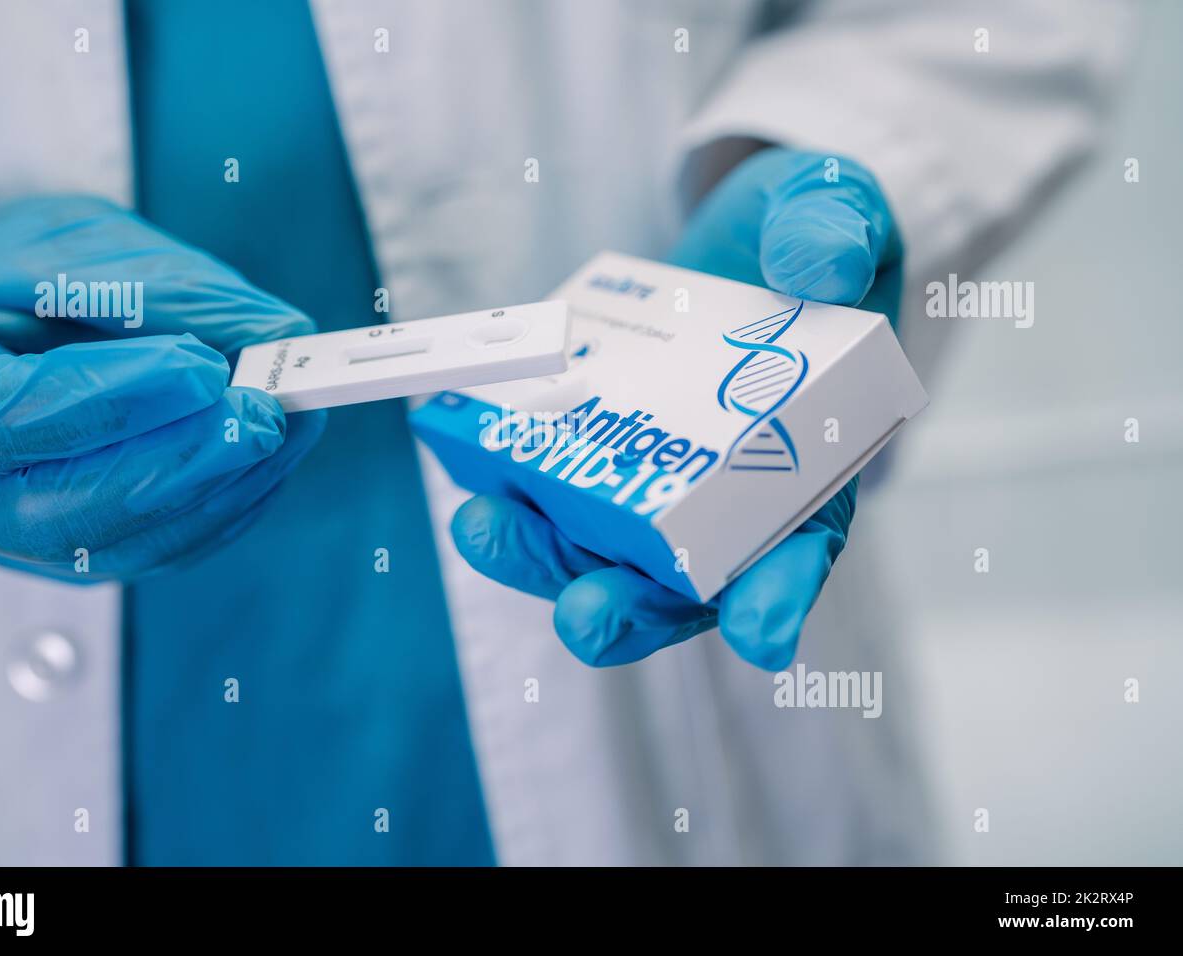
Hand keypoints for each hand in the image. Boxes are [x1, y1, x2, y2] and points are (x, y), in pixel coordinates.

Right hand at [0, 196, 322, 581]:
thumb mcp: (53, 245)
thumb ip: (157, 287)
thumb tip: (274, 334)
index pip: (3, 420)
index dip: (110, 400)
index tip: (199, 367)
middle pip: (66, 510)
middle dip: (182, 465)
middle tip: (261, 414)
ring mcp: (14, 530)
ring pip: (122, 545)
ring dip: (220, 492)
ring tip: (285, 427)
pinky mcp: (77, 547)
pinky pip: (157, 549)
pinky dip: (224, 507)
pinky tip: (269, 457)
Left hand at [450, 147, 901, 668]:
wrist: (732, 239)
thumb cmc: (801, 242)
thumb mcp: (832, 214)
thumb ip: (835, 233)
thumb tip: (821, 264)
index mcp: (808, 466)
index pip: (802, 549)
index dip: (782, 595)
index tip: (759, 634)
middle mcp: (722, 501)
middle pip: (679, 586)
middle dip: (631, 609)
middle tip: (585, 615)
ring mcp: (650, 487)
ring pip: (596, 555)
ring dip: (540, 558)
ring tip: (483, 526)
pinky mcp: (590, 457)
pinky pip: (544, 494)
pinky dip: (505, 493)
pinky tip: (465, 472)